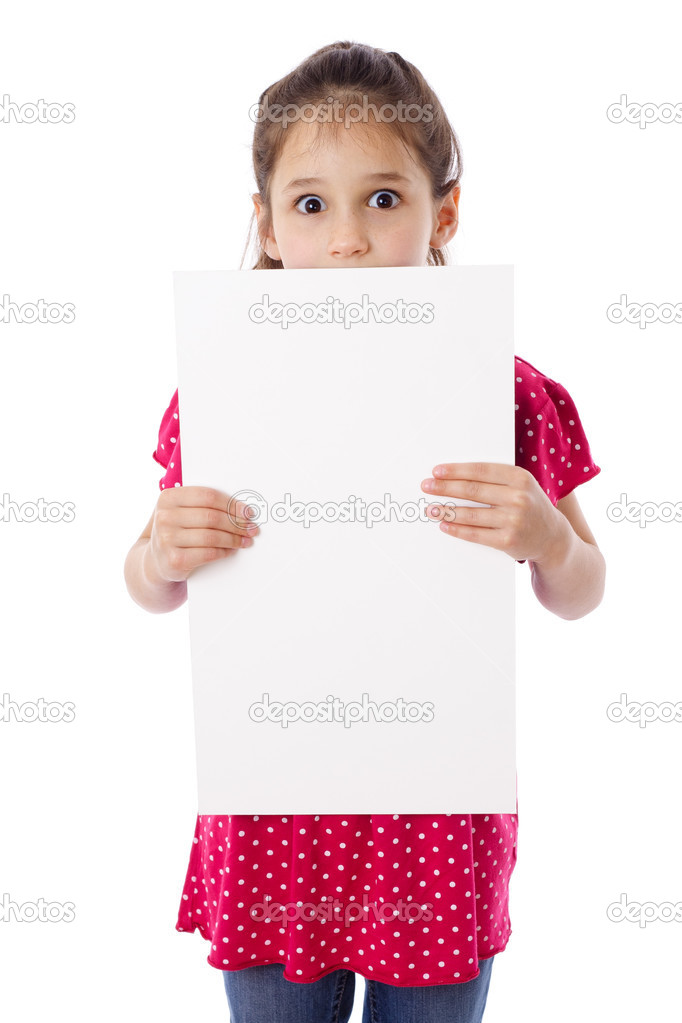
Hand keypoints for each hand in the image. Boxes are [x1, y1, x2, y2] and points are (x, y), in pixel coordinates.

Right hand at [145, 486, 259, 582]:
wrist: (155, 560)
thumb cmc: (176, 531)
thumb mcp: (181, 511)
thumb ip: (203, 505)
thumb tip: (241, 508)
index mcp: (168, 497)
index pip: (208, 496)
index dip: (231, 504)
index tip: (248, 512)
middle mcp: (164, 517)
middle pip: (212, 517)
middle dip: (236, 523)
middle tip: (252, 528)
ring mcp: (166, 539)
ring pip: (212, 536)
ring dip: (234, 539)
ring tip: (245, 540)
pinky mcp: (174, 560)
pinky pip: (207, 553)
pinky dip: (223, 552)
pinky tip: (231, 550)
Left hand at [421, 462, 567, 563]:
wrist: (553, 538)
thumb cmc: (530, 506)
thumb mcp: (522, 486)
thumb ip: (496, 479)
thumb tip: (456, 476)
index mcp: (520, 478)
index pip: (480, 471)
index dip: (456, 470)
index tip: (437, 471)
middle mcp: (518, 498)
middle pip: (472, 491)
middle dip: (445, 488)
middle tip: (427, 487)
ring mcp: (514, 520)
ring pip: (470, 514)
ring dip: (446, 510)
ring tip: (431, 508)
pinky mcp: (508, 541)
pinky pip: (475, 534)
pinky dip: (457, 529)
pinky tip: (444, 524)